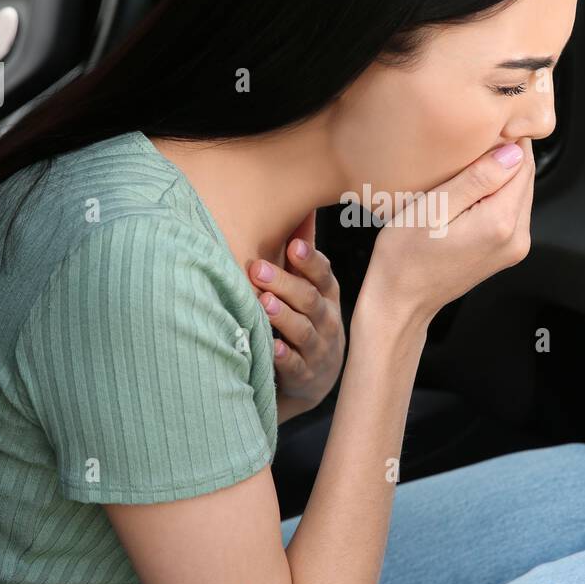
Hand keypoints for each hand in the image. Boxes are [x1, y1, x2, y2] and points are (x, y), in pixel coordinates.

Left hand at [247, 210, 344, 421]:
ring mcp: (317, 349)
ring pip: (302, 330)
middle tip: (257, 269)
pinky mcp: (304, 375)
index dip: (309, 261)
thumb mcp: (311, 287)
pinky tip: (271, 347)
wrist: (317, 377)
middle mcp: (326, 320)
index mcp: (326, 294)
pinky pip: (295, 365)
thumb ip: (304, 253)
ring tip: (263, 303)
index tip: (293, 245)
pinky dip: (284, 356)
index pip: (322, 274)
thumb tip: (304, 207)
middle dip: (284, 283)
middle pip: (309, 299)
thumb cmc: (308, 318)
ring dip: (283, 316)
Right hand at [360, 137, 534, 328]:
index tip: (482, 128)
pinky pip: (510, 210)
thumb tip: (512, 153)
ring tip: (464, 169)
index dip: (505, 139)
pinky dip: (495, 195)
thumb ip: (476, 179)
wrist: (400, 301)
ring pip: (519, 192)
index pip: (522, 162)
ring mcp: (514, 248)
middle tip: (470, 144)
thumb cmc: (404, 257)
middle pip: (525, 177)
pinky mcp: (506, 252)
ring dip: (499, 175)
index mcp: (500, 222)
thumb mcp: (433, 207)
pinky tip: (468, 193)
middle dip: (504, 156)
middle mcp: (516, 238)